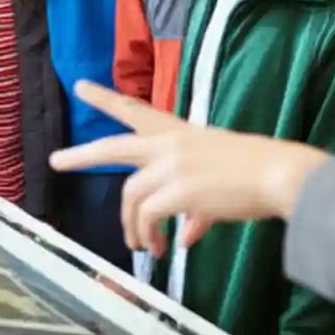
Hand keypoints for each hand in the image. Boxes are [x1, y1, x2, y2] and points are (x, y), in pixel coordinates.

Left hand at [49, 81, 327, 256]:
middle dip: (81, 156)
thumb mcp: (218, 176)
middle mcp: (170, 145)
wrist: (278, 174)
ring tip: (141, 245)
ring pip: (131, 197)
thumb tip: (183, 235)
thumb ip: (194, 207)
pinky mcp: (177, 192)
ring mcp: (172, 166)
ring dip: (133, 227)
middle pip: (113, 148)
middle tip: (56, 161)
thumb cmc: (256, 172)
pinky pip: (149, 218)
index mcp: (180, 132)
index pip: (135, 111)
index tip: (81, 86)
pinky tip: (162, 248)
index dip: (106, 99)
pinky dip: (151, 236)